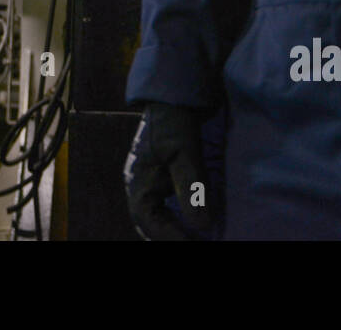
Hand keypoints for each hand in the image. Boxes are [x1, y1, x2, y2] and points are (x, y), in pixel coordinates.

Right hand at [123, 103, 215, 239]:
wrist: (175, 97)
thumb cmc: (175, 122)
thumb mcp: (184, 153)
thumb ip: (191, 189)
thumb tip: (202, 226)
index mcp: (138, 184)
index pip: (150, 223)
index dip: (172, 238)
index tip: (197, 244)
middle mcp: (140, 188)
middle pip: (150, 226)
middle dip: (170, 239)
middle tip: (198, 244)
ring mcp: (150, 185)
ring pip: (157, 219)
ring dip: (173, 232)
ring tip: (196, 239)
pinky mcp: (162, 181)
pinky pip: (166, 209)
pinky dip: (177, 222)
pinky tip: (194, 227)